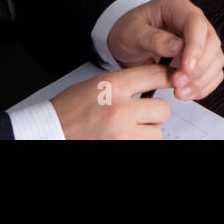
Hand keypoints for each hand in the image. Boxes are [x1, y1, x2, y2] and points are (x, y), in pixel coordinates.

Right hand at [50, 63, 171, 138]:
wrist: (50, 132)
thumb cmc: (68, 109)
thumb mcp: (95, 85)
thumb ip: (123, 85)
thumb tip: (149, 85)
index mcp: (113, 85)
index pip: (157, 75)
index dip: (169, 77)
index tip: (174, 79)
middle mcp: (121, 109)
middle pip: (163, 109)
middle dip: (154, 113)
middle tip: (141, 114)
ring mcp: (122, 133)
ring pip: (157, 132)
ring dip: (147, 131)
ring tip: (129, 129)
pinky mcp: (122, 148)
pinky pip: (146, 145)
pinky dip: (139, 142)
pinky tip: (125, 137)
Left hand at [107, 0, 223, 100]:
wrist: (128, 45)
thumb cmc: (129, 32)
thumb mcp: (131, 33)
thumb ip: (153, 39)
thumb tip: (177, 47)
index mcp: (176, 7)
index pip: (196, 23)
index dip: (196, 46)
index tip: (187, 67)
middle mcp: (193, 21)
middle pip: (211, 42)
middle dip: (198, 67)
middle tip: (177, 83)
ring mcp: (200, 40)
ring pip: (215, 59)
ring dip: (201, 79)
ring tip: (179, 91)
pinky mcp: (201, 58)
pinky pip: (213, 73)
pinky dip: (203, 86)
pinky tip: (186, 92)